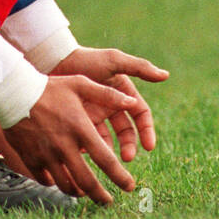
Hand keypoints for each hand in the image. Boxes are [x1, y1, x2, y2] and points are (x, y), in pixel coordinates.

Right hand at [3, 75, 138, 205]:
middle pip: (87, 182)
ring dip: (79, 192)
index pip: (106, 161)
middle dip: (101, 196)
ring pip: (66, 185)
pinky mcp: (31, 158)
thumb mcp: (80, 84)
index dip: (121, 178)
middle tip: (108, 200)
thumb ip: (107, 95)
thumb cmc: (50, 87)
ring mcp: (46, 155)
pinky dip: (55, 183)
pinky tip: (61, 179)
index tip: (129, 186)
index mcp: (81, 129)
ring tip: (85, 191)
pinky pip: (45, 180)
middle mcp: (65, 146)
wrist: (13, 92)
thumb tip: (132, 102)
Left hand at [51, 47, 168, 162]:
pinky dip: (89, 148)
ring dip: (110, 151)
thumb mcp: (113, 61)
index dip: (146, 131)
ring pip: (107, 139)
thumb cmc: (85, 59)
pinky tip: (87, 153)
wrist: (53, 61)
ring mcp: (94, 114)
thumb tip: (165, 75)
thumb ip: (139, 67)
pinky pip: (86, 139)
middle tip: (126, 158)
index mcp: (123, 93)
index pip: (141, 115)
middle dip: (129, 146)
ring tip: (107, 160)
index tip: (148, 146)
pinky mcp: (77, 121)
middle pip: (126, 132)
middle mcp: (110, 105)